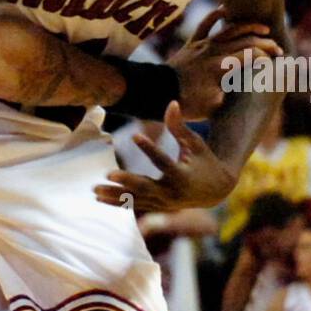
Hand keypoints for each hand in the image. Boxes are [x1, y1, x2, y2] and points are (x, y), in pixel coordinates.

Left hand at [94, 100, 236, 212]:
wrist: (216, 191)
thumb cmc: (205, 162)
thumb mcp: (195, 143)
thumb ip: (179, 127)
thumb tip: (172, 103)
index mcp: (182, 175)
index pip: (163, 161)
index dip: (150, 148)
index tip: (135, 135)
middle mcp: (172, 192)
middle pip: (146, 187)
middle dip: (127, 181)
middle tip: (108, 174)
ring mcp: (163, 203)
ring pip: (136, 200)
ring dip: (114, 195)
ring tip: (95, 189)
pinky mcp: (157, 207)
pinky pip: (135, 205)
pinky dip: (117, 203)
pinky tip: (99, 198)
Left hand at [168, 7, 282, 119]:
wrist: (158, 93)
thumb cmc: (187, 104)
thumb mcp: (214, 106)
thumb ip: (231, 94)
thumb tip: (246, 87)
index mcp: (221, 67)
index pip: (251, 55)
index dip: (266, 56)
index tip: (276, 61)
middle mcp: (214, 52)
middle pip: (246, 41)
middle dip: (265, 43)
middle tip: (276, 49)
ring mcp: (203, 45)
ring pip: (230, 30)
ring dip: (248, 27)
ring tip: (263, 29)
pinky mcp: (192, 43)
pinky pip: (204, 24)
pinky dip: (215, 15)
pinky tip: (225, 10)